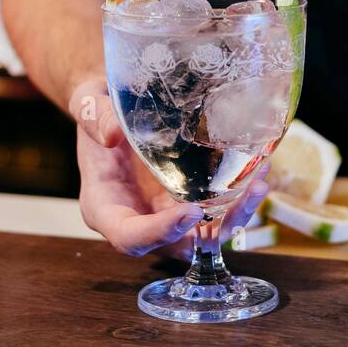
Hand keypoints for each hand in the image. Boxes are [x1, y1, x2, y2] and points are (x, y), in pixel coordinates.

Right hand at [68, 76, 269, 258]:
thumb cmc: (98, 107)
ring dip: (234, 215)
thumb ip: (95, 116)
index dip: (159, 233)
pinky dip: (237, 197)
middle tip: (245, 196)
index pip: (129, 237)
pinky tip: (258, 169)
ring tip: (259, 183)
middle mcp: (136, 218)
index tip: (190, 212)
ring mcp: (163, 212)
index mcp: (105, 207)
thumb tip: (113, 133)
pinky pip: (214, 210)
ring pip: (202, 234)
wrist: (114, 102)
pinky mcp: (185, 198)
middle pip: (175, 244)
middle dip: (214, 229)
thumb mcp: (88, 103)